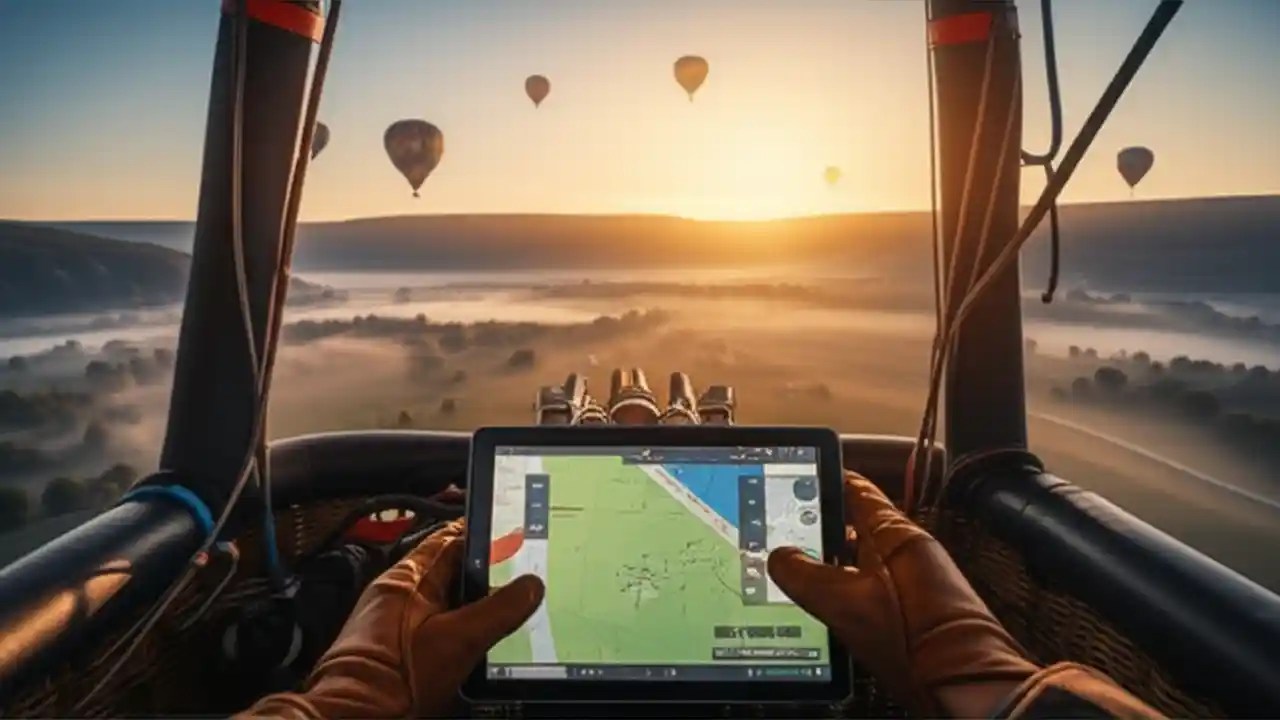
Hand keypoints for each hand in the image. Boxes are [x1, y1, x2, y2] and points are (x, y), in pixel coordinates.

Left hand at [290, 521, 542, 717]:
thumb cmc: (398, 677)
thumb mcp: (459, 640)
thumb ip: (498, 610)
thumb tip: (532, 586)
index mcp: (407, 578)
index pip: (449, 540)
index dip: (482, 534)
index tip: (513, 533)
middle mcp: (399, 594)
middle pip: (451, 572)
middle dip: (485, 574)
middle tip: (524, 574)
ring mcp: (396, 623)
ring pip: (446, 602)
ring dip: (474, 605)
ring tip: (511, 607)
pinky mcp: (398, 649)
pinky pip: (437, 628)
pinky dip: (460, 629)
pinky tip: (481, 641)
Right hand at [767, 472, 1037, 717]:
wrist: (967, 690)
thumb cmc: (919, 641)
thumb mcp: (846, 603)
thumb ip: (806, 576)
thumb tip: (779, 558)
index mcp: (894, 535)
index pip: (856, 491)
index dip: (825, 482)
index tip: (798, 480)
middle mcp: (905, 555)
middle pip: (852, 531)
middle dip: (817, 537)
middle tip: (781, 542)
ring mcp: (909, 585)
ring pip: (857, 567)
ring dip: (829, 573)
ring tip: (795, 581)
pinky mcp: (909, 615)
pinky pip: (868, 596)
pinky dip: (845, 599)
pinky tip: (826, 615)